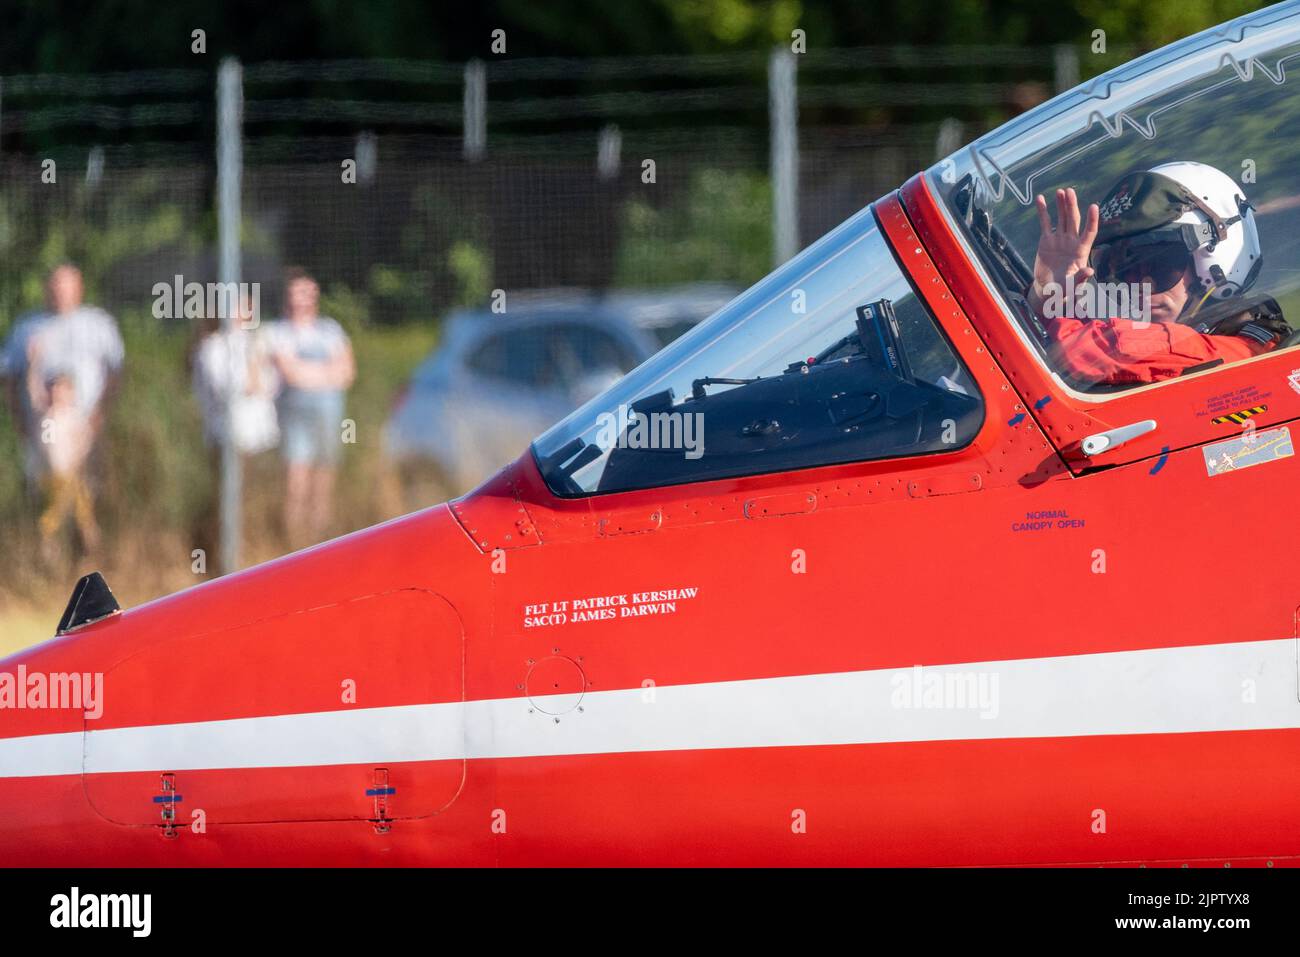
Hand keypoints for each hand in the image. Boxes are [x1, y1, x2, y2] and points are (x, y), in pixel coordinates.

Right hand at [1029, 188, 1098, 315]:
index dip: (1092, 220)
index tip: (1094, 206)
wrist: (1049, 289)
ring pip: (1062, 218)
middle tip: (1069, 192)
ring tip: (1061, 191)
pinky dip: (1043, 211)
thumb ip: (1081, 278)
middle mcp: (1072, 241)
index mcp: (1081, 251)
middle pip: (1074, 220)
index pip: (1089, 232)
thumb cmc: (1064, 289)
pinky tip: (1041, 199)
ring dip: (1061, 205)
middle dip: (1072, 206)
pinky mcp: (1046, 240)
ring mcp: (1059, 239)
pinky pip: (1045, 223)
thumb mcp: (1073, 286)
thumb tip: (1090, 271)